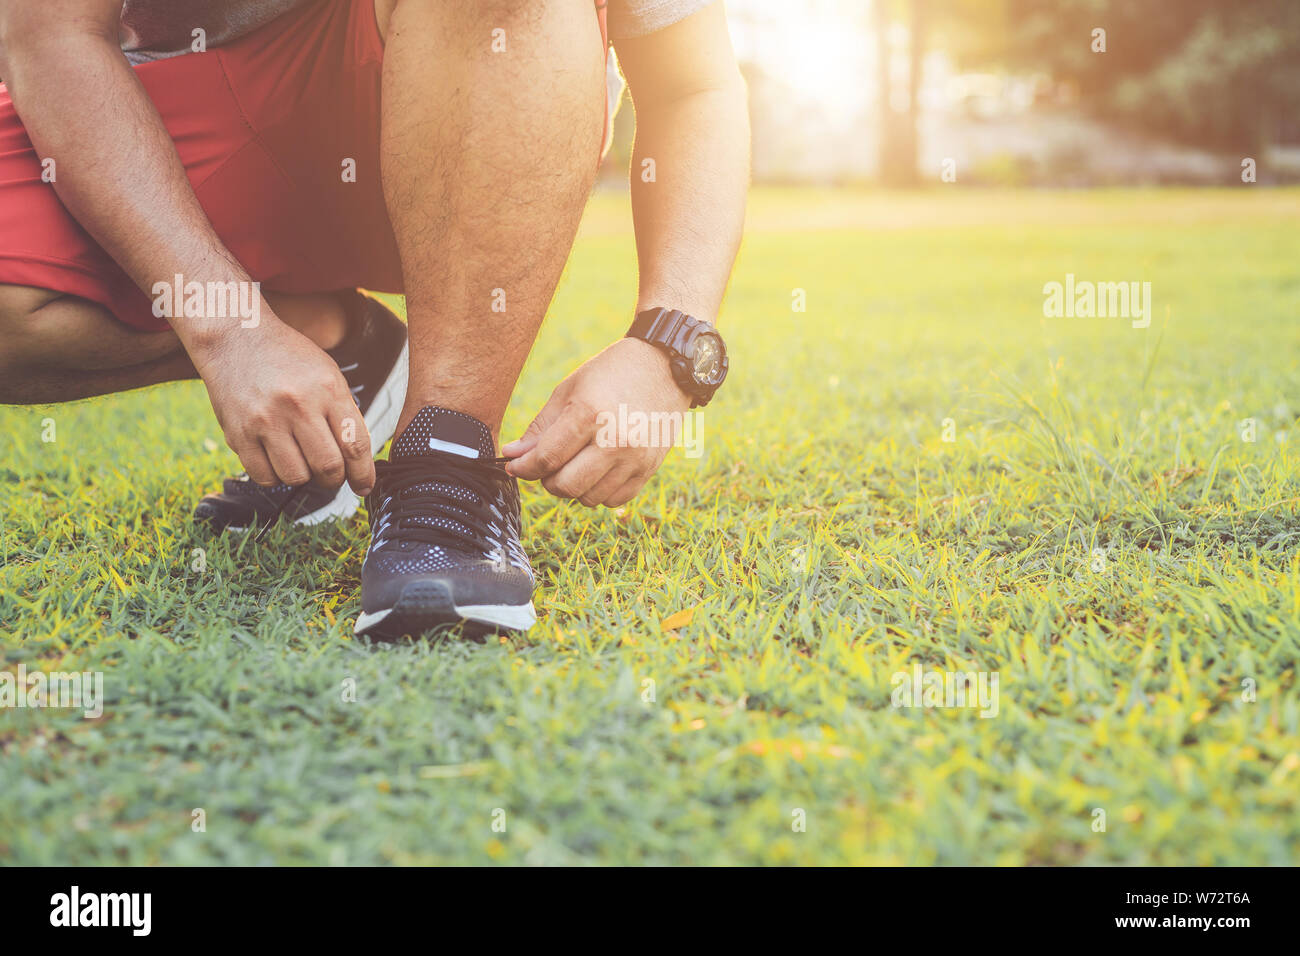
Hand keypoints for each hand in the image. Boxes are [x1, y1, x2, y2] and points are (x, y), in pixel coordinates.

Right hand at [194, 316, 374, 493]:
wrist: (236, 337)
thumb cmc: (289, 358)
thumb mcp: (328, 374)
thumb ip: (344, 415)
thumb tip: (358, 461)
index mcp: (327, 389)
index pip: (355, 445)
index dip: (363, 474)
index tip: (364, 486)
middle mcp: (297, 405)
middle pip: (328, 467)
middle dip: (335, 480)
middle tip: (331, 475)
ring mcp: (265, 421)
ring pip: (296, 477)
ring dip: (305, 478)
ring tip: (302, 462)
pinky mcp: (238, 433)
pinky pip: (265, 477)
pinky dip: (276, 477)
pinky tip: (278, 460)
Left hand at [504, 337, 691, 507]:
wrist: (665, 367)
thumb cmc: (611, 374)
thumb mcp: (570, 390)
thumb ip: (541, 428)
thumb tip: (513, 457)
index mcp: (590, 414)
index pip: (547, 458)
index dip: (524, 468)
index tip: (514, 467)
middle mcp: (615, 441)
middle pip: (565, 485)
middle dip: (547, 480)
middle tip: (547, 464)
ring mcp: (635, 458)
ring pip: (588, 498)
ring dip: (574, 486)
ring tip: (576, 463)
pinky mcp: (649, 469)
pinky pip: (613, 500)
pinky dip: (599, 491)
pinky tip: (598, 469)